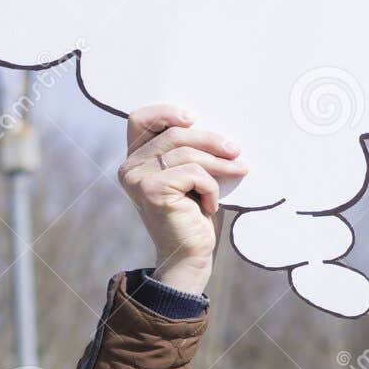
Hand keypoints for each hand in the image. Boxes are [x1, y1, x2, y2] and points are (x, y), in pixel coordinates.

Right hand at [117, 104, 247, 295]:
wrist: (190, 256)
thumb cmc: (194, 215)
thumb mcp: (190, 175)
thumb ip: (187, 151)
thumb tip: (213, 125)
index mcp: (135, 159)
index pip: (139, 119)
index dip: (165, 112)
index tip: (193, 119)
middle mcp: (129, 167)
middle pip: (174, 134)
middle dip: (211, 140)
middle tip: (237, 151)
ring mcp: (137, 179)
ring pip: (187, 153)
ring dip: (219, 164)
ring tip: (239, 171)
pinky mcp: (151, 191)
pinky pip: (192, 173)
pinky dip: (211, 187)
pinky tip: (211, 205)